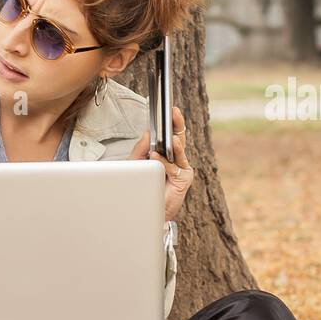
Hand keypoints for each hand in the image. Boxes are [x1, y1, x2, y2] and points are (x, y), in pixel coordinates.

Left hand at [129, 107, 193, 222]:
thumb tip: (148, 132)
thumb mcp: (137, 164)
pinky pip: (173, 168)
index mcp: (167, 153)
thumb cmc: (141, 187)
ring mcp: (182, 169)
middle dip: (177, 124)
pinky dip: (164, 163)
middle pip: (179, 137)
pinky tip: (156, 158)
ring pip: (178, 152)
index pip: (171, 133)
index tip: (168, 108)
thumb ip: (142, 148)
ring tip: (169, 137)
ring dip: (173, 144)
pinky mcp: (183, 180)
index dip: (171, 121)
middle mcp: (177, 159)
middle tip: (174, 112)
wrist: (144, 210)